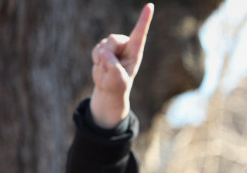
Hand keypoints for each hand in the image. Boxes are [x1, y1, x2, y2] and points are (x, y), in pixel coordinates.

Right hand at [89, 4, 152, 127]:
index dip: (144, 19)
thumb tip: (106, 54)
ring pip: (103, 44)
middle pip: (113, 39)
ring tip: (108, 69)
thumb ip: (114, 68)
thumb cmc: (118, 85)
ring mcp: (114, 46)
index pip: (140, 33)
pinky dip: (96, 60)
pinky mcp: (104, 48)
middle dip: (108, 53)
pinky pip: (96, 50)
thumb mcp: (118, 80)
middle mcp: (126, 46)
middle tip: (110, 67)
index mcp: (136, 52)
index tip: (150, 6)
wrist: (109, 89)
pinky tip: (102, 66)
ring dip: (102, 59)